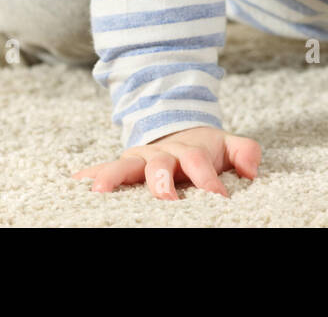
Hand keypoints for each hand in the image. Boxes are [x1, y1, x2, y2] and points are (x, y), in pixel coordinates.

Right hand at [71, 126, 261, 200]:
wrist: (177, 128)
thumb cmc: (204, 149)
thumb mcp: (227, 144)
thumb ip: (244, 151)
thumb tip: (251, 171)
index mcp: (189, 150)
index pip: (199, 164)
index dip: (209, 181)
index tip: (218, 198)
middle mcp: (161, 153)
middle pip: (160, 163)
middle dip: (162, 180)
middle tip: (165, 196)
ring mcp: (138, 159)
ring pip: (125, 165)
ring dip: (114, 176)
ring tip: (100, 190)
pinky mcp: (121, 166)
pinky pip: (101, 168)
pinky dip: (89, 175)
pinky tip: (75, 184)